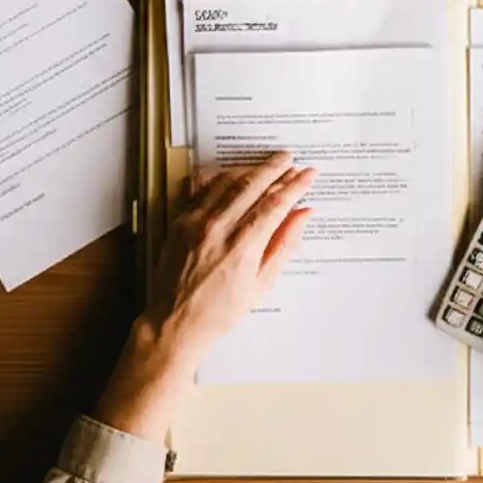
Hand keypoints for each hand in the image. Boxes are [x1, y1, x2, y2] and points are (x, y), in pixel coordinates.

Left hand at [94, 152, 316, 440]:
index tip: (309, 174)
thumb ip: (284, 245)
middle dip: (275, 168)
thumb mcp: (261, 284)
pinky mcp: (180, 222)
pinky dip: (222, 178)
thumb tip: (303, 215)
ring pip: (227, 181)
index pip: (276, 203)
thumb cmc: (219, 312)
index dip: (295, 184)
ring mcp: (196, 222)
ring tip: (267, 164)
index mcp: (243, 246)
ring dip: (250, 169)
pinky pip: (203, 189)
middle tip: (290, 159)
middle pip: (253, 184)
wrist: (174, 323)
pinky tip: (234, 175)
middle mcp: (219, 228)